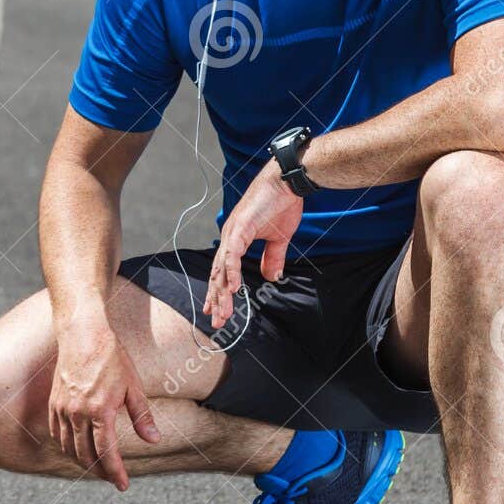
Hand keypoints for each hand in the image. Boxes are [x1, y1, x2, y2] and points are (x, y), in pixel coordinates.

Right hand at [48, 317, 160, 490]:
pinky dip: (67, 447)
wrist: (83, 334)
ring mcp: (63, 408)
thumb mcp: (133, 387)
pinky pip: (57, 434)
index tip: (122, 485)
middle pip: (85, 455)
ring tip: (97, 467)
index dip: (115, 472)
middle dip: (100, 472)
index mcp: (100, 410)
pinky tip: (77, 449)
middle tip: (112, 478)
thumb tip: (153, 440)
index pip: (106, 452)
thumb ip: (142, 417)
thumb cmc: (111, 358)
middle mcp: (78, 413)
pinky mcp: (54, 403)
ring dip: (83, 462)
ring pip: (69, 448)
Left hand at [202, 161, 302, 329]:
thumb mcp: (278, 238)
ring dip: (222, 293)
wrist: (286, 181)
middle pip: (218, 275)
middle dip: (217, 300)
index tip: (216, 311)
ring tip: (222, 314)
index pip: (223, 272)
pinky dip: (231, 274)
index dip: (219, 292)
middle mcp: (229, 238)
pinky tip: (233, 290)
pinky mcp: (240, 228)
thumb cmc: (282, 204)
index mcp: (236, 240)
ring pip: (222, 270)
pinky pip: (233, 256)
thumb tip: (272, 277)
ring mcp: (232, 233)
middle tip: (217, 323)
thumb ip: (273, 258)